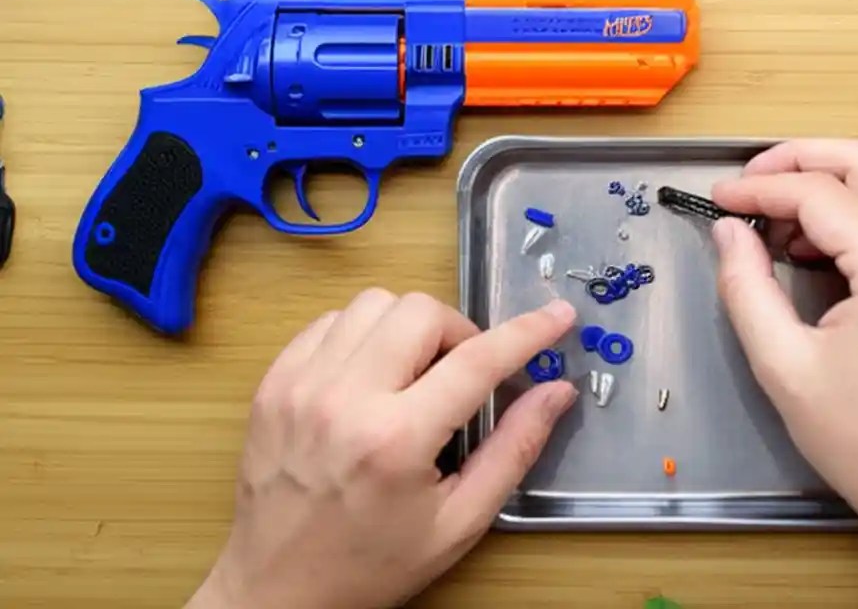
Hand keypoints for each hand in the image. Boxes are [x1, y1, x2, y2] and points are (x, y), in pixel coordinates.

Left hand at [187, 290, 577, 608]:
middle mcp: (344, 399)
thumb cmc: (372, 563)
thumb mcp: (459, 522)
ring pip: (373, 304)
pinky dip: (363, 334)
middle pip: (420, 311)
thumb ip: (513, 450)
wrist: (278, 589)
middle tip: (464, 376)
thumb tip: (557, 391)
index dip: (527, 332)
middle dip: (459, 333)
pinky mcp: (273, 383)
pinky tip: (373, 375)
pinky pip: (330, 322)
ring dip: (409, 327)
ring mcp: (300, 385)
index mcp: (396, 440)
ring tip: (416, 373)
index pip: (477, 361)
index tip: (558, 316)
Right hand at [711, 140, 857, 607]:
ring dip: (831, 188)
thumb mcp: (786, 368)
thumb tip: (730, 233)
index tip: (719, 200)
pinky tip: (819, 251)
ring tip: (776, 227)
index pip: (821, 193)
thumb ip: (747, 289)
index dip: (760, 188)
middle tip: (749, 184)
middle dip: (800, 160)